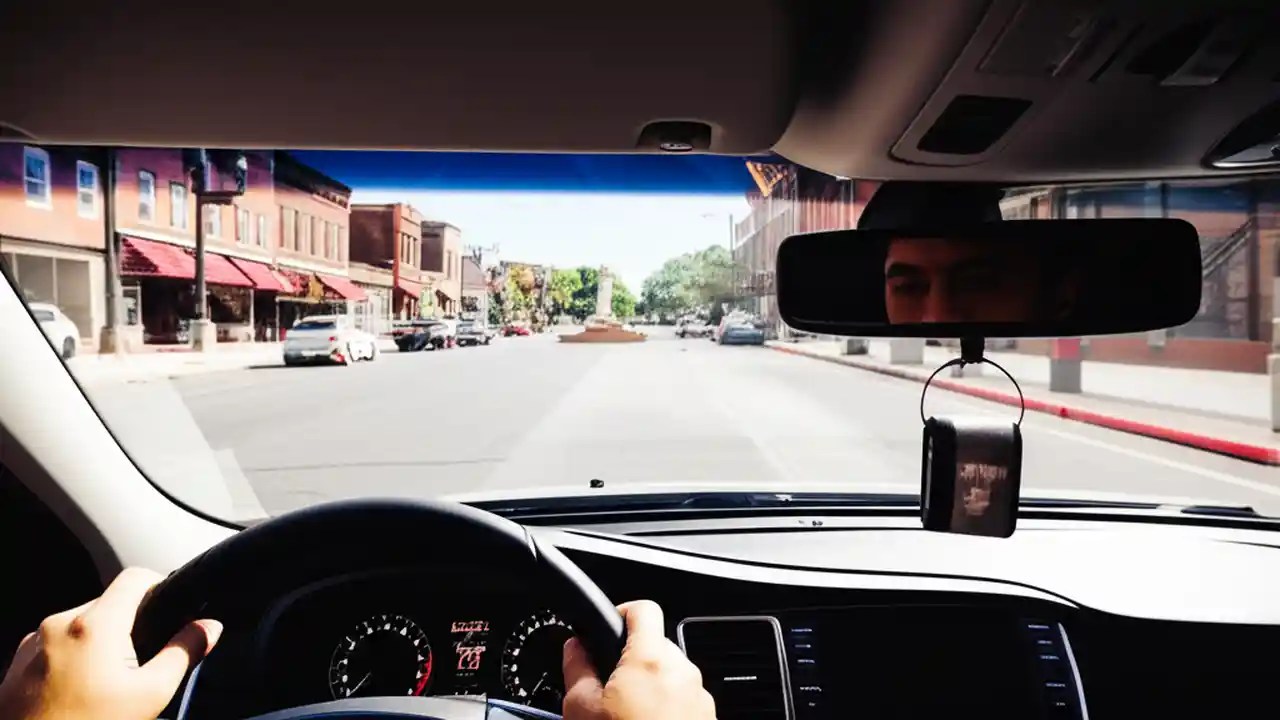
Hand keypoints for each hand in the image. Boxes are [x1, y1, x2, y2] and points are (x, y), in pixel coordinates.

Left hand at [0, 567, 221, 719]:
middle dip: (130, 626)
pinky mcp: (19, 663)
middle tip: (140, 666)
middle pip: (109, 603)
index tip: (172, 610)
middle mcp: (57, 625)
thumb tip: (208, 627)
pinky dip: (76, 659)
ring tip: (107, 687)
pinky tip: (82, 693)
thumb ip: (184, 653)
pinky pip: (58, 645)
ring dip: (101, 644)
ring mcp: (33, 644)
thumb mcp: (150, 695)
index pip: (136, 577)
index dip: (161, 587)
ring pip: (82, 626)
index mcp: (93, 625)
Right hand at [563, 600, 715, 719]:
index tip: (607, 630)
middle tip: (608, 689)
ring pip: (670, 675)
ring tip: (626, 717)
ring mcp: (700, 697)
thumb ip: (577, 668)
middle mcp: (683, 670)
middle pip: (655, 646)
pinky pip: (683, 700)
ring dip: (650, 687)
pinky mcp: (707, 718)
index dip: (621, 613)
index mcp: (650, 658)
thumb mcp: (581, 710)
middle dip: (632, 661)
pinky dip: (666, 709)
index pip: (642, 609)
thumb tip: (575, 647)